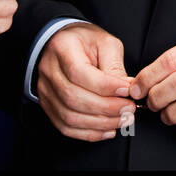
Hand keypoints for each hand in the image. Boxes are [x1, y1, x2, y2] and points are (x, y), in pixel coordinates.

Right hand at [35, 22, 134, 141]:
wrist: (64, 43)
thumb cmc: (84, 41)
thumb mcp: (105, 43)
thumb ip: (114, 66)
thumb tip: (127, 90)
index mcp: (63, 48)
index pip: (80, 73)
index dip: (106, 87)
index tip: (127, 91)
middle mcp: (49, 71)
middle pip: (74, 98)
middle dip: (106, 108)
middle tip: (129, 109)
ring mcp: (46, 91)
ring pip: (70, 116)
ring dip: (100, 123)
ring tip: (122, 120)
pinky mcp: (49, 106)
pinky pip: (66, 127)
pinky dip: (88, 133)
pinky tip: (107, 129)